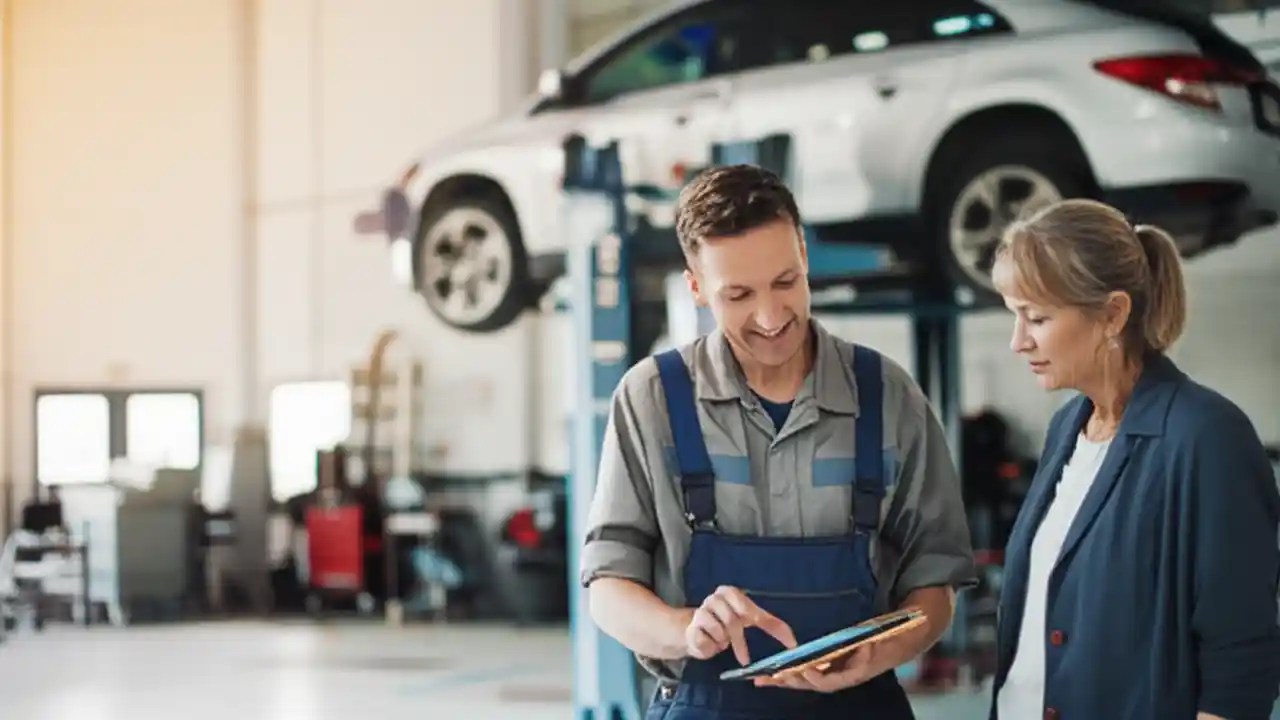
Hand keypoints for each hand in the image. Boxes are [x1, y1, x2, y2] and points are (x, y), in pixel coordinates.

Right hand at [684, 585, 797, 664]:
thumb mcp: (747, 618)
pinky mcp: (693, 627)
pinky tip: (709, 643)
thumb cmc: (724, 623)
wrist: (694, 632)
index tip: (789, 645)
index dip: (773, 628)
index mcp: (731, 592)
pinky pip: (708, 642)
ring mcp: (702, 610)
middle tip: (745, 660)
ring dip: (723, 643)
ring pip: (720, 634)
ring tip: (720, 641)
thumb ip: (769, 623)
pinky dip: (712, 647)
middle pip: (734, 623)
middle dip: (739, 643)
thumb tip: (792, 640)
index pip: (754, 611)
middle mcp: (715, 598)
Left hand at [753, 642, 881, 692]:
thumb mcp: (877, 646)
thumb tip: (864, 647)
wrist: (885, 647)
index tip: (805, 670)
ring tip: (761, 680)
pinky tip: (770, 675)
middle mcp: (836, 679)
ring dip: (782, 680)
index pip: (829, 682)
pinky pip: (802, 674)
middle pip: (809, 684)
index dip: (817, 678)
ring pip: (802, 681)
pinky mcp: (822, 670)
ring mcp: (828, 675)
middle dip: (790, 681)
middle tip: (772, 677)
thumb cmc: (880, 644)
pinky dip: (786, 674)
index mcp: (849, 676)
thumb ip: (868, 650)